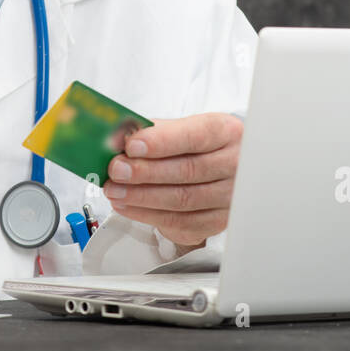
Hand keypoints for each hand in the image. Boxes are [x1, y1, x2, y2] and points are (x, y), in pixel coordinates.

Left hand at [102, 112, 241, 247]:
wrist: (225, 166)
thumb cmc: (201, 144)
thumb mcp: (184, 127)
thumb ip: (155, 131)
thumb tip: (120, 137)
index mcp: (227, 132)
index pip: (195, 136)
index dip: (162, 142)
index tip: (132, 145)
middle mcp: (234, 165)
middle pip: (188, 171)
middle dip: (145, 172)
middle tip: (117, 170)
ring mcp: (230, 197)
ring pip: (182, 200)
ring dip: (142, 197)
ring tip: (115, 190)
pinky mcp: (218, 221)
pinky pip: (181, 223)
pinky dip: (148, 216)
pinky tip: (128, 206)